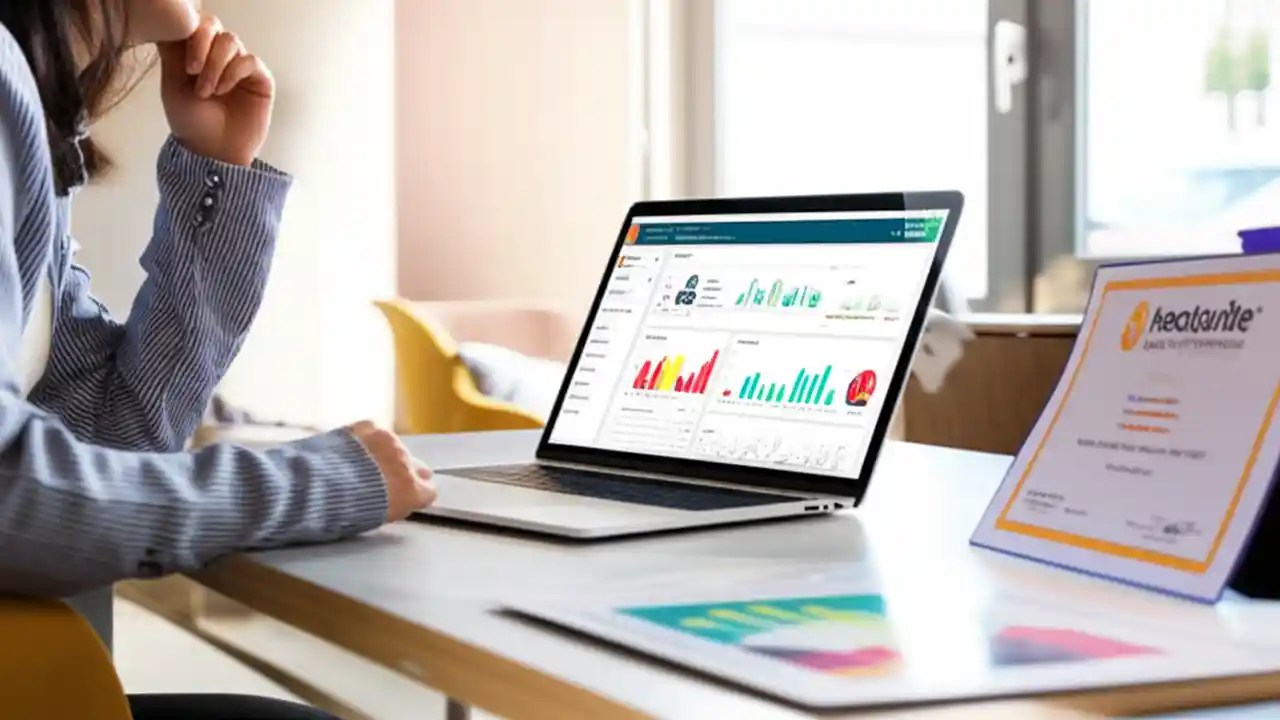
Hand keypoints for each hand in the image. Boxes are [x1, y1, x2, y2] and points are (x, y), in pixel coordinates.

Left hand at [156, 15, 273, 166]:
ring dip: (215, 65)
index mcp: (196, 52)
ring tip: (207, 91)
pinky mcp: (260, 79)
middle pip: (213, 26)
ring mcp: (240, 66)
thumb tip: (172, 23)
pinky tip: (222, 91)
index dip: (188, 34)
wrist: (212, 152)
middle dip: (201, 45)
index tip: (182, 63)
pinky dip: (233, 73)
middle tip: (192, 71)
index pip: (194, 24)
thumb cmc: (191, 121)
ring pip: (230, 41)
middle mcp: (219, 55)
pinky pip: (249, 61)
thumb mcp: (172, 82)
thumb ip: (173, 51)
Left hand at [347, 421, 437, 521]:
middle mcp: (406, 463)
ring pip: (394, 446)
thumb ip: (395, 503)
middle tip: (385, 478)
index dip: (417, 491)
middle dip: (403, 470)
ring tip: (360, 463)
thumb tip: (395, 497)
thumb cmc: (343, 510)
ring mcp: (388, 441)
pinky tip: (351, 447)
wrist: (319, 484)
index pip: (428, 490)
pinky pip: (372, 431)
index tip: (408, 493)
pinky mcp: (368, 426)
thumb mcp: (378, 517)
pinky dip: (364, 438)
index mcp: (412, 491)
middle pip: (414, 465)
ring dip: (383, 453)